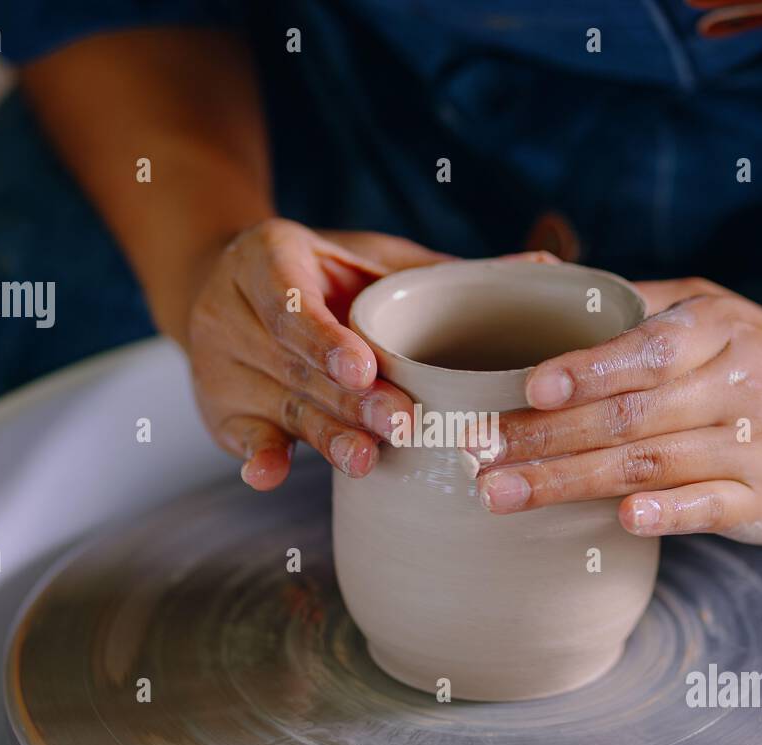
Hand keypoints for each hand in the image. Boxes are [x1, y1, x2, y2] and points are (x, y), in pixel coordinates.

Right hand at [185, 218, 449, 489]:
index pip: (288, 298)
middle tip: (401, 424)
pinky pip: (242, 439)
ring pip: (282, 405)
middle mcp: (230, 309)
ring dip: (326, 435)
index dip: (324, 337)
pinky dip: (259, 458)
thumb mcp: (369, 258)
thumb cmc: (326, 276)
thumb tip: (541, 267)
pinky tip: (271, 473)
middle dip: (349, 399)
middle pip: (295, 363)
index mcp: (266, 255)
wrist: (233, 292)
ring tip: (366, 459)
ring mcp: (220, 365)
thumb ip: (436, 271)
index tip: (365, 367)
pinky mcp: (221, 412)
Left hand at [471, 278, 761, 543]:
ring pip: (650, 465)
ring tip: (503, 494)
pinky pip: (710, 507)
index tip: (527, 387)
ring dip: (571, 482)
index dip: (584, 370)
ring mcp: (752, 448)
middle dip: (544, 437)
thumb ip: (632, 303)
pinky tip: (623, 521)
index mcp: (714, 331)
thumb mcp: (716, 310)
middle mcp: (731, 386)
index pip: (641, 348)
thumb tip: (534, 275)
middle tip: (478, 454)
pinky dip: (667, 513)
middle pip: (627, 415)